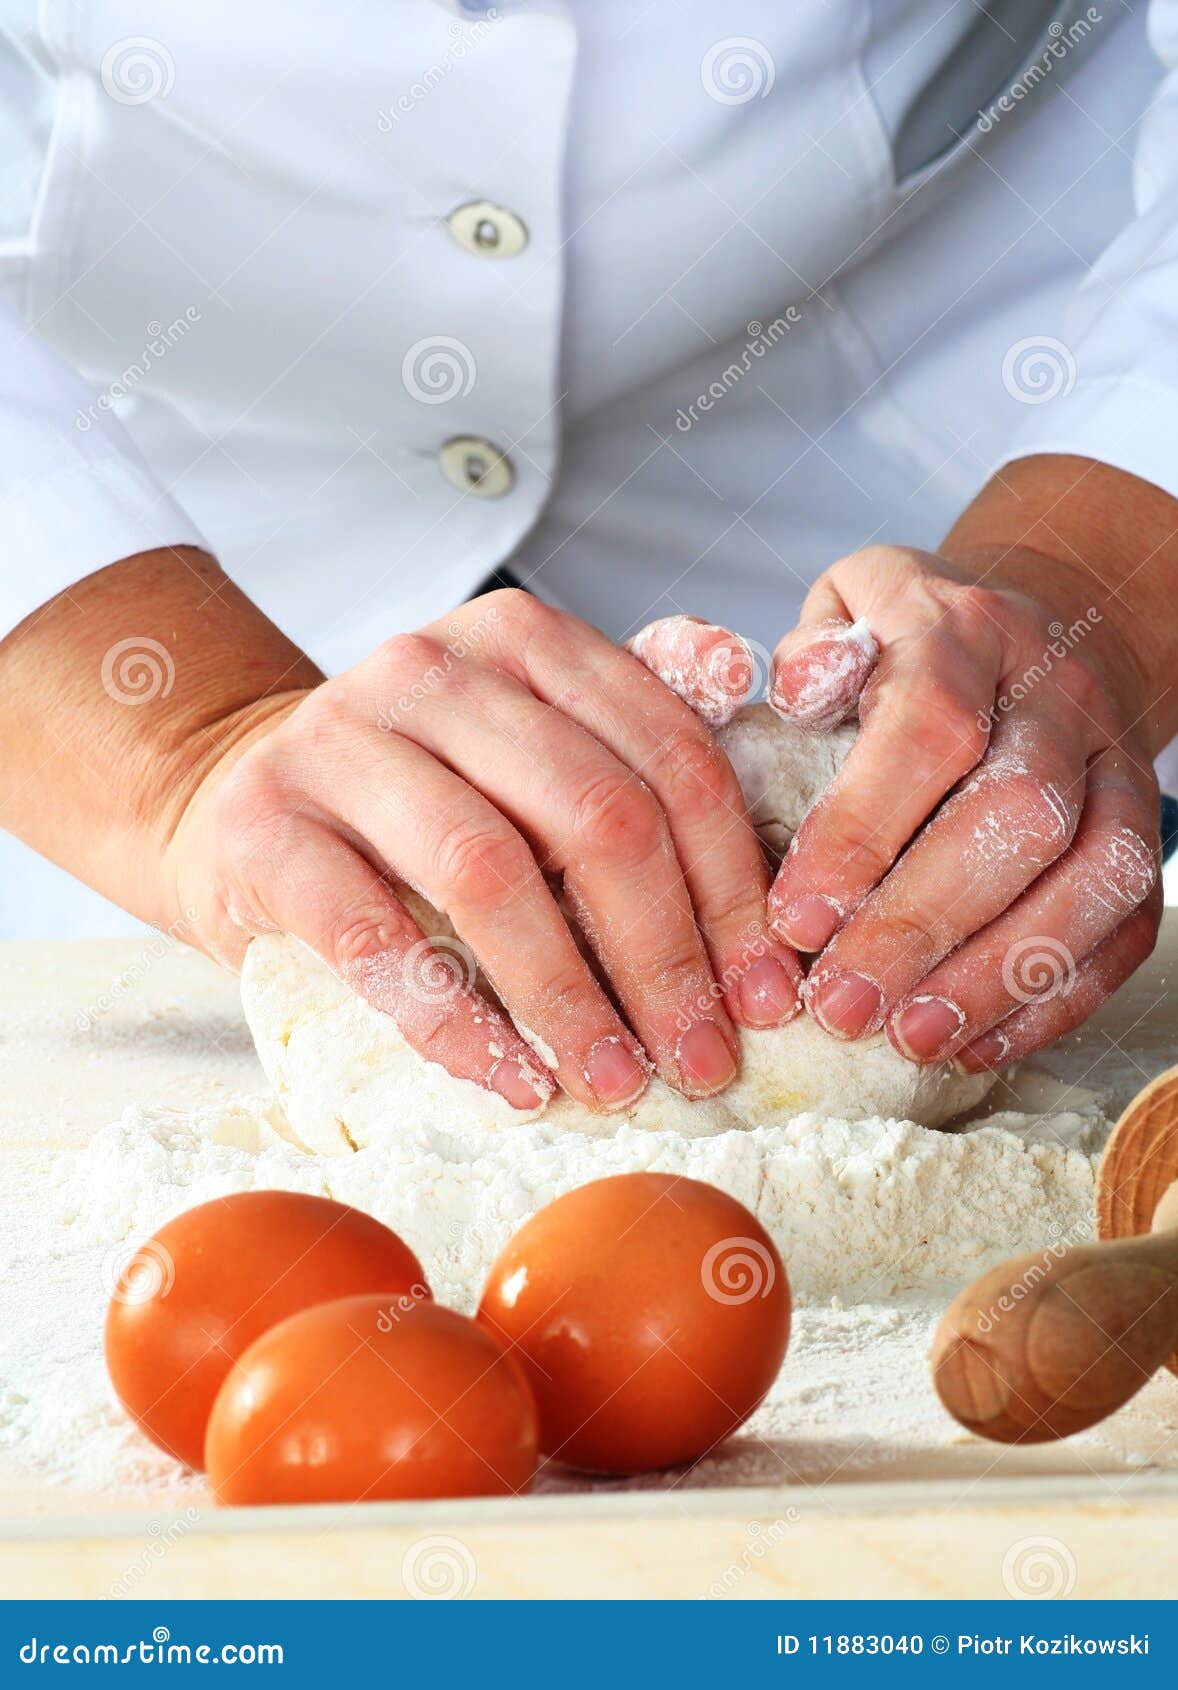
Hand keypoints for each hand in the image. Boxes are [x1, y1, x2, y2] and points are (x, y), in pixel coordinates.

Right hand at [163, 589, 802, 1112]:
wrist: (236, 799)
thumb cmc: (420, 795)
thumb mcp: (525, 741)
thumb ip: (631, 727)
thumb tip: (749, 687)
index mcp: (525, 639)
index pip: (670, 756)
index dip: (734, 887)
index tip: (766, 995)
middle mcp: (432, 669)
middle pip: (594, 813)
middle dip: (667, 955)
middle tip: (704, 1061)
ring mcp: (338, 739)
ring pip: (488, 870)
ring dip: (568, 997)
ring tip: (616, 1084)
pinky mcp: (262, 824)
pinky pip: (371, 934)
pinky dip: (453, 1019)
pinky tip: (511, 1078)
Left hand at [632, 547, 1162, 1072]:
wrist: (1029, 634)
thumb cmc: (899, 642)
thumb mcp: (840, 611)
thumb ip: (806, 654)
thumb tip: (794, 697)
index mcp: (967, 629)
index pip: (929, 723)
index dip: (864, 829)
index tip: (795, 920)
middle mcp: (1059, 690)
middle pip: (1021, 811)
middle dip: (924, 923)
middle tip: (840, 1005)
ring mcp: (1117, 762)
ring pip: (1095, 875)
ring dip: (998, 973)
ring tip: (909, 1037)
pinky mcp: (1143, 831)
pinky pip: (1125, 926)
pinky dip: (1052, 999)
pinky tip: (971, 1043)